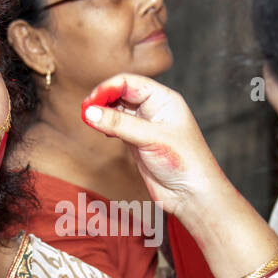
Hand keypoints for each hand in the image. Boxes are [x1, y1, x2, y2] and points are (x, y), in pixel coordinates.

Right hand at [80, 74, 229, 220]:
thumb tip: (89, 112)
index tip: (90, 101)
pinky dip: (106, 126)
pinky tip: (101, 130)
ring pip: (118, 111)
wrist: (192, 195)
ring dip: (102, 113)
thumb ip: (119, 124)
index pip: (130, 82)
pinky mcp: (138, 142)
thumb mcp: (150, 138)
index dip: (108, 87)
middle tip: (85, 111)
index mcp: (164, 99)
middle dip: (102, 99)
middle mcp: (155, 109)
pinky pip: (118, 127)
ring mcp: (145, 126)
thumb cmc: (184, 162)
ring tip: (88, 120)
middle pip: (122, 93)